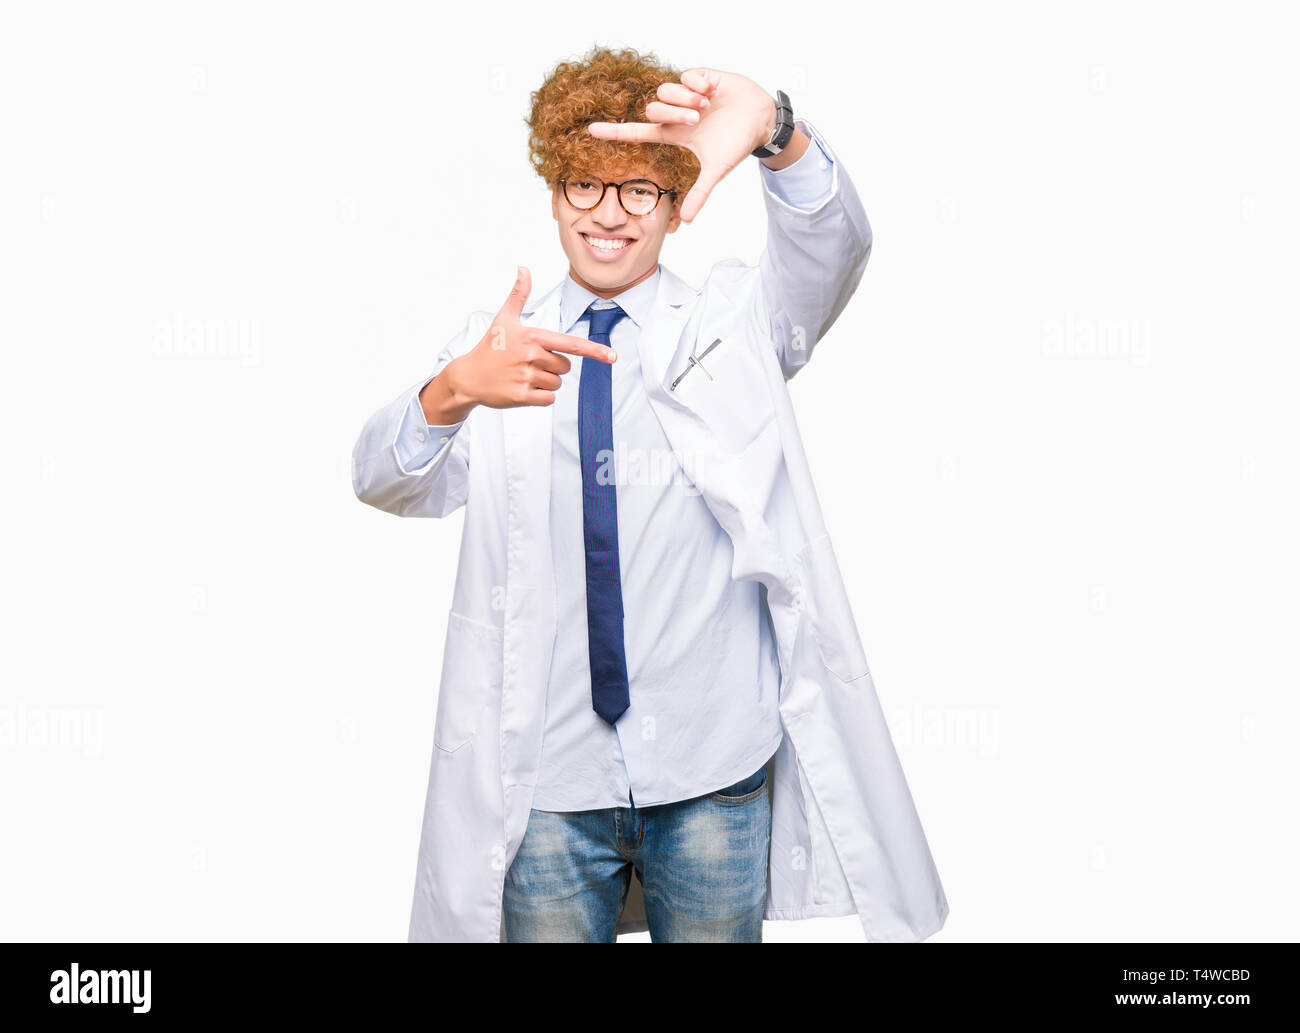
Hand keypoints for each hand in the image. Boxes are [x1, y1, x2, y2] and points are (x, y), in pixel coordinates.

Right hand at [420, 267, 614, 422]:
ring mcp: (526, 376)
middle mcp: (532, 355)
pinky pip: (548, 399)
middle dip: (553, 367)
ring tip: (523, 375)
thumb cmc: (489, 347)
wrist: (467, 376)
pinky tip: (523, 389)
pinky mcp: (522, 396)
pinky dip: (540, 397)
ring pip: (557, 384)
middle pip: (565, 367)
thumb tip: (524, 269)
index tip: (612, 356)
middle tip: (529, 363)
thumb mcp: (504, 319)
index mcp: (533, 336)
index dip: (594, 350)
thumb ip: (518, 295)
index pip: (571, 344)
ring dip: (545, 383)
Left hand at [586, 68, 776, 222]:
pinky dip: (699, 85)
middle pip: (652, 109)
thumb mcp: (716, 169)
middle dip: (674, 114)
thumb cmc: (736, 142)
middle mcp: (675, 113)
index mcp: (674, 134)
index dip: (615, 132)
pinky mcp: (698, 76)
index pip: (638, 132)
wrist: (760, 118)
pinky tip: (712, 90)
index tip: (590, 131)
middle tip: (697, 119)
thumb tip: (688, 221)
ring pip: (665, 91)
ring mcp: (685, 94)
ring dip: (685, 100)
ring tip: (706, 105)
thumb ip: (700, 193)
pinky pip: (685, 76)